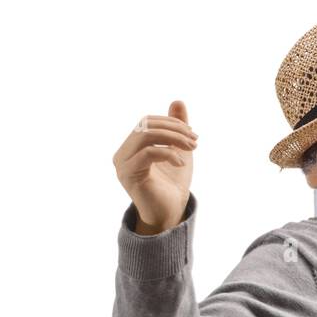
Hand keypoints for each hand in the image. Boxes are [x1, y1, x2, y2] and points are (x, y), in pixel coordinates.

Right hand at [112, 100, 197, 231]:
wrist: (169, 214)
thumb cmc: (172, 185)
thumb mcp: (178, 151)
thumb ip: (176, 128)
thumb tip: (178, 101)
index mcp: (131, 146)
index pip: (147, 122)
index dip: (170, 123)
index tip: (193, 134)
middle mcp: (122, 153)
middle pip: (146, 126)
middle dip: (174, 129)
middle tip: (195, 140)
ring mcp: (122, 164)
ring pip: (146, 136)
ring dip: (174, 139)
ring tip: (192, 149)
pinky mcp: (128, 174)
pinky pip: (148, 153)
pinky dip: (168, 154)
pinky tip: (181, 163)